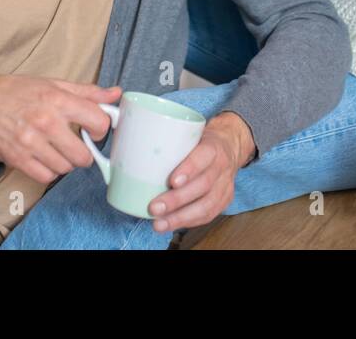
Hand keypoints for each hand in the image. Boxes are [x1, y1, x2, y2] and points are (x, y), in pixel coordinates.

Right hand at [0, 74, 121, 184]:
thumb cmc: (18, 92)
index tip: (94, 128)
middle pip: (83, 155)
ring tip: (58, 149)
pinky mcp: (18, 159)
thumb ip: (87, 92)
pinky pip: (46, 177)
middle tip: (77, 144)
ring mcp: (31, 143)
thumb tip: (115, 94)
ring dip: (66, 162)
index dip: (101, 127)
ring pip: (66, 168)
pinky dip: (49, 171)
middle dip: (84, 152)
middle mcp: (46, 122)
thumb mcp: (53, 84)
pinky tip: (45, 158)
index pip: (98, 122)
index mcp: (58, 100)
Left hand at [146, 112, 254, 233]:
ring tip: (159, 223)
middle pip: (203, 185)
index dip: (189, 169)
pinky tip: (171, 223)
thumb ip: (166, 137)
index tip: (171, 181)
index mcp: (213, 146)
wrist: (229, 146)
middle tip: (154, 207)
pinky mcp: (225, 200)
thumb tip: (126, 138)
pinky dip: (188, 221)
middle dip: (177, 200)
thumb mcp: (189, 131)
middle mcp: (222, 166)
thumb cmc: (201, 140)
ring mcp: (225, 185)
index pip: (204, 156)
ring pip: (207, 205)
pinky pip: (208, 215)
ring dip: (181, 217)